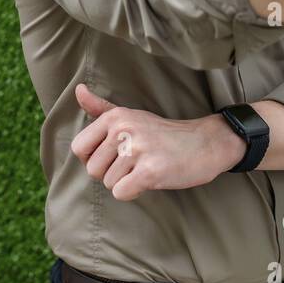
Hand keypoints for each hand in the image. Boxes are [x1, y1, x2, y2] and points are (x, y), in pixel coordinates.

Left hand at [69, 83, 242, 200]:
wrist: (205, 143)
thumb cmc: (164, 134)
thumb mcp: (131, 115)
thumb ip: (101, 108)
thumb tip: (78, 89)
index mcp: (115, 117)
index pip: (79, 147)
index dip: (93, 158)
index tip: (113, 156)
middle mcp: (123, 129)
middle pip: (93, 170)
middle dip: (111, 173)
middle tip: (135, 163)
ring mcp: (137, 149)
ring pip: (109, 183)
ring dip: (126, 183)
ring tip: (146, 168)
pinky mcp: (150, 170)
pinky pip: (121, 193)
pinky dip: (134, 192)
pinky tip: (149, 180)